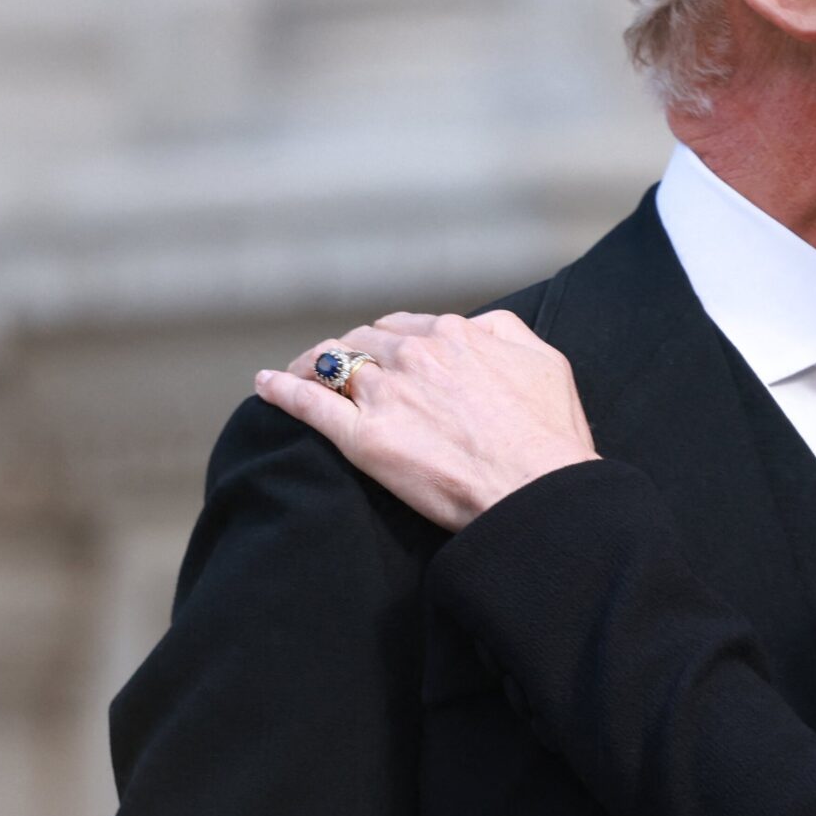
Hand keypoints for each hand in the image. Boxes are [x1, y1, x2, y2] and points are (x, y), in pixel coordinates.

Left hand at [255, 311, 597, 531]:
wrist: (538, 490)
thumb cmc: (551, 437)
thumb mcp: (547, 363)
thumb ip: (507, 331)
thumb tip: (478, 325)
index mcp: (456, 336)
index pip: (406, 326)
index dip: (393, 341)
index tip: (387, 357)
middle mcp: (415, 355)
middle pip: (363, 341)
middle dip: (350, 352)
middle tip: (341, 372)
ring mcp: (386, 395)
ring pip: (331, 364)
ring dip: (312, 366)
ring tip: (297, 376)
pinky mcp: (363, 438)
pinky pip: (310, 405)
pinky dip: (282, 391)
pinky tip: (265, 386)